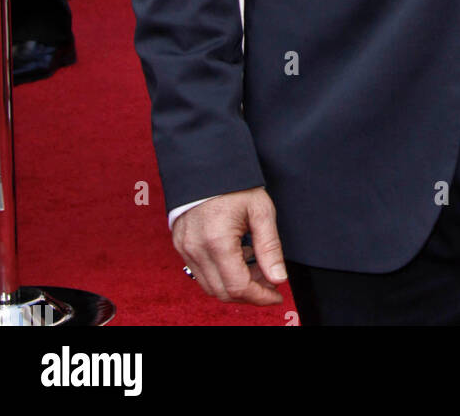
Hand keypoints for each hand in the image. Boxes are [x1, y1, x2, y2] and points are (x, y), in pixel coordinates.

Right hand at [173, 188, 286, 304]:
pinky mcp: (181, 245)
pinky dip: (221, 274)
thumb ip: (270, 247)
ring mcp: (185, 249)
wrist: (206, 162)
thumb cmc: (235, 183)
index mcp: (217, 241)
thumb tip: (279, 279)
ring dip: (235, 285)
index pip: (238, 287)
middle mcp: (196, 250)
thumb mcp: (261, 210)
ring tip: (256, 266)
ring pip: (211, 286)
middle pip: (223, 293)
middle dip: (250, 293)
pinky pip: (200, 273)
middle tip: (269, 282)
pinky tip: (239, 256)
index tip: (277, 295)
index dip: (260, 297)